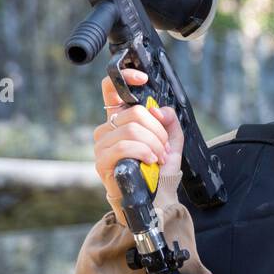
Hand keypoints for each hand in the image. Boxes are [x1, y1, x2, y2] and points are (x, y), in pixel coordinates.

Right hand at [93, 68, 183, 198]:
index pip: (112, 89)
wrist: (154, 196)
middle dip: (158, 130)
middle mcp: (107, 128)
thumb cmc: (158, 168)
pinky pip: (124, 146)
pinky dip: (144, 151)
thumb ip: (169, 122)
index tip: (142, 78)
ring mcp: (102, 144)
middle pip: (135, 112)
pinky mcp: (101, 160)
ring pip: (132, 129)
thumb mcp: (171, 141)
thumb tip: (160, 110)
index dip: (125, 78)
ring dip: (153, 143)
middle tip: (164, 147)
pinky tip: (151, 160)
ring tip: (159, 157)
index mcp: (121, 120)